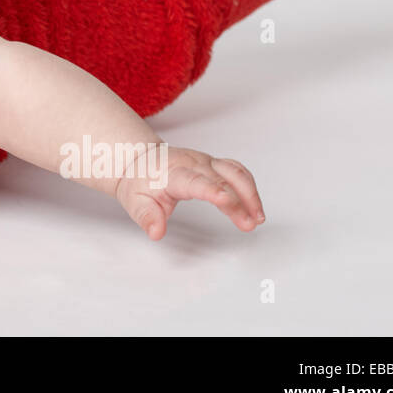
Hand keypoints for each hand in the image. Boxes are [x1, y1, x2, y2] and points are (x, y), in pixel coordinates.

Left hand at [113, 146, 264, 240]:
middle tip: (249, 224)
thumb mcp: (134, 202)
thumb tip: (156, 232)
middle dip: (239, 201)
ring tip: (258, 218)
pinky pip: (237, 171)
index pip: (195, 181)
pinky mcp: (214, 164)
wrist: (141, 160)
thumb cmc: (140, 182)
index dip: (212, 190)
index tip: (226, 200)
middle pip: (221, 179)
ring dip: (250, 194)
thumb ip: (146, 217)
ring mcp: (206, 162)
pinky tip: (255, 206)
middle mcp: (193, 164)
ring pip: (235, 172)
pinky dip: (249, 187)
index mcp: (173, 173)